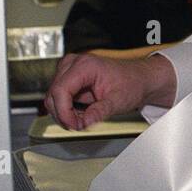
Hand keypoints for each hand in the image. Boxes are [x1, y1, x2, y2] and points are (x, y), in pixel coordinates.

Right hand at [43, 53, 175, 129]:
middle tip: (80, 126)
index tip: (73, 125)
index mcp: (84, 65)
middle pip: (53, 94)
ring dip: (64, 113)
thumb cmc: (131, 83)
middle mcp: (73, 64)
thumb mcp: (118, 100)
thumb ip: (100, 111)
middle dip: (64, 115)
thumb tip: (85, 123)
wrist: (138, 79)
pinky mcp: (69, 78)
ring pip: (53, 97)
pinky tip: (82, 113)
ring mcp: (69, 70)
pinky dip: (67, 109)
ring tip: (83, 119)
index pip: (60, 90)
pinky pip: (59, 97)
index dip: (63, 112)